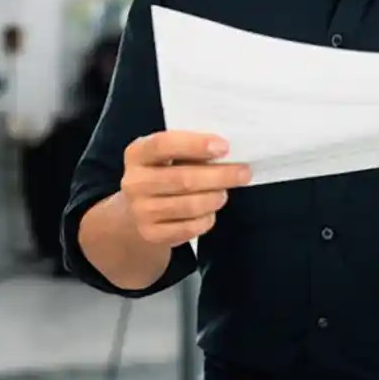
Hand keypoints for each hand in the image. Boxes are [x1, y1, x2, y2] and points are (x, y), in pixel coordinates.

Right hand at [119, 131, 252, 247]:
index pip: (162, 145)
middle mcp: (134, 182)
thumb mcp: (170, 154)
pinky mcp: (152, 234)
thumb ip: (191, 150)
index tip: (224, 147)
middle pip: (183, 180)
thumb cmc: (164, 173)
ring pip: (189, 206)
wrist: (137, 210)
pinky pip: (190, 228)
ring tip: (223, 193)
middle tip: (244, 173)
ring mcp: (140, 211)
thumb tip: (227, 153)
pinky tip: (209, 211)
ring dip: (215, 198)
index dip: (195, 145)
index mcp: (137, 153)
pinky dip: (207, 218)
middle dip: (219, 176)